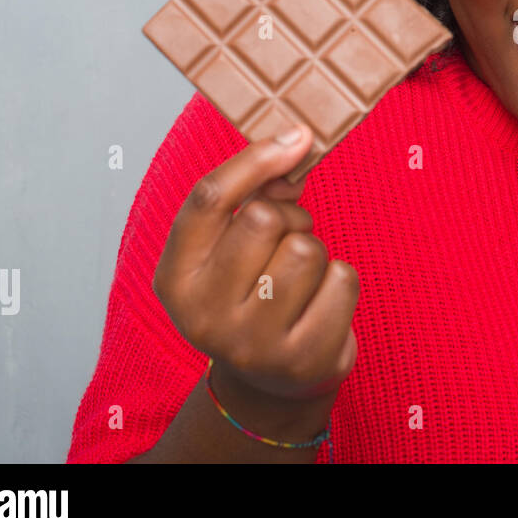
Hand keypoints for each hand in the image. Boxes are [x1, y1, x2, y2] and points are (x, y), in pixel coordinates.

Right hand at [153, 124, 361, 402]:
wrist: (271, 381)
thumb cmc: (253, 294)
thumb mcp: (232, 249)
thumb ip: (254, 196)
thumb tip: (293, 145)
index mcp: (174, 278)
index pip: (208, 199)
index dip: (255, 159)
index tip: (297, 136)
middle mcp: (203, 314)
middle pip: (263, 218)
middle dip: (290, 218)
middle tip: (288, 243)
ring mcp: (251, 343)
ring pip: (306, 249)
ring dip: (315, 253)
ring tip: (301, 279)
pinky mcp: (301, 359)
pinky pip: (342, 280)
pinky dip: (341, 282)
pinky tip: (321, 305)